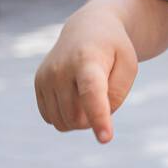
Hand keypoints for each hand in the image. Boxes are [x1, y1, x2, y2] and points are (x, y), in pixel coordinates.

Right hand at [34, 8, 137, 141]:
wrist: (87, 29)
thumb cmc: (113, 51)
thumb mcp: (128, 67)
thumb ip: (115, 95)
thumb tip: (92, 120)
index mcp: (88, 60)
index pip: (91, 93)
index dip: (98, 117)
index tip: (106, 138)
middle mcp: (61, 68)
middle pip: (78, 118)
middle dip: (95, 119)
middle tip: (104, 97)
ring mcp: (46, 76)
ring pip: (63, 123)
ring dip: (81, 119)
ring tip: (90, 94)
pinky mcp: (39, 84)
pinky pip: (52, 119)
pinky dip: (67, 116)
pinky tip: (75, 96)